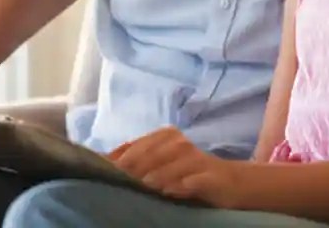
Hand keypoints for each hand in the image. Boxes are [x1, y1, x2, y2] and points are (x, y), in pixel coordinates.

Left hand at [109, 126, 242, 207]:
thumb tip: (99, 161)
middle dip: (129, 173)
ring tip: (141, 190)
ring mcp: (194, 158)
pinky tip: (169, 193)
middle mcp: (177, 142)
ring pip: (166, 169)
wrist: (230, 182)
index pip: (132, 148)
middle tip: (116, 186)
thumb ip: (135, 161)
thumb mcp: (161, 163)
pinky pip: (191, 181)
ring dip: (152, 180)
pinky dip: (179, 187)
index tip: (99, 176)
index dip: (114, 163)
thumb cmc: (188, 173)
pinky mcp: (209, 175)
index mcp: (163, 136)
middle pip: (146, 158)